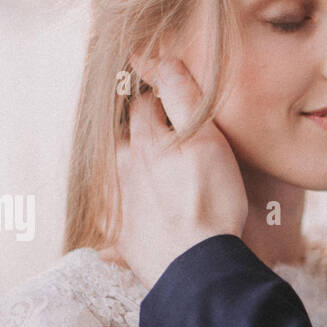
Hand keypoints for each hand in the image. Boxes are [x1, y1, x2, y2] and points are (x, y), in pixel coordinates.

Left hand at [113, 60, 248, 289]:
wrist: (197, 268)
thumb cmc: (210, 203)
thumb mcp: (206, 140)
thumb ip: (183, 95)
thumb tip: (159, 58)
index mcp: (145, 141)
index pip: (143, 106)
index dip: (160, 102)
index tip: (176, 108)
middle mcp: (124, 168)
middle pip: (126, 139)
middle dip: (143, 135)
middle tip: (170, 144)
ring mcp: (120, 204)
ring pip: (119, 175)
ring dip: (133, 172)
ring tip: (158, 179)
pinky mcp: (123, 237)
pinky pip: (116, 217)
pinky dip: (126, 213)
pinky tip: (143, 217)